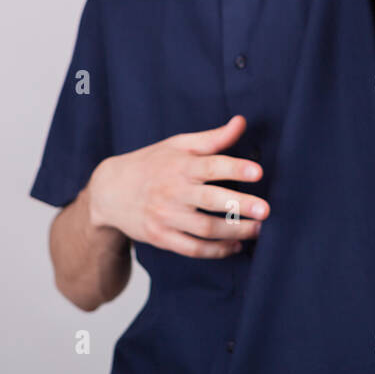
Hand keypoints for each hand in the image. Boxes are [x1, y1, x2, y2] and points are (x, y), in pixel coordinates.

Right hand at [86, 115, 268, 258]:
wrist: (109, 192)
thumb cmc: (150, 164)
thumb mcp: (177, 145)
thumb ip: (212, 138)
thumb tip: (241, 122)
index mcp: (179, 166)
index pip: (211, 165)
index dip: (235, 167)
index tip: (258, 171)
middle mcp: (173, 191)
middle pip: (210, 200)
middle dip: (239, 206)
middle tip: (265, 210)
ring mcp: (166, 217)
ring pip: (204, 229)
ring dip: (234, 231)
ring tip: (258, 229)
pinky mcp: (161, 238)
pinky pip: (192, 249)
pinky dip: (216, 251)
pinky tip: (235, 245)